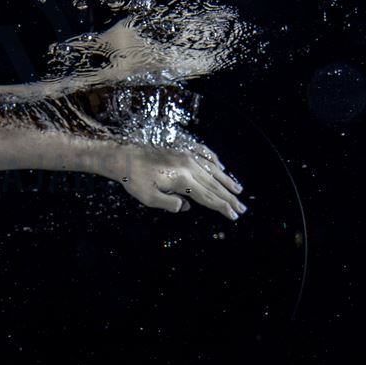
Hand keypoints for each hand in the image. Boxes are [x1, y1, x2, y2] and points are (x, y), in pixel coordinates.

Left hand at [97, 143, 245, 220]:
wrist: (124, 156)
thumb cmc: (134, 180)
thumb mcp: (149, 198)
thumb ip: (170, 204)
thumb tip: (186, 207)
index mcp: (182, 180)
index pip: (207, 197)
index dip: (222, 207)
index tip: (234, 215)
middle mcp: (188, 166)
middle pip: (214, 185)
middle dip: (229, 198)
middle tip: (242, 208)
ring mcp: (186, 155)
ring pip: (212, 170)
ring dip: (226, 181)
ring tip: (239, 191)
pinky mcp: (181, 149)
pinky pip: (204, 154)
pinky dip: (215, 162)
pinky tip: (221, 168)